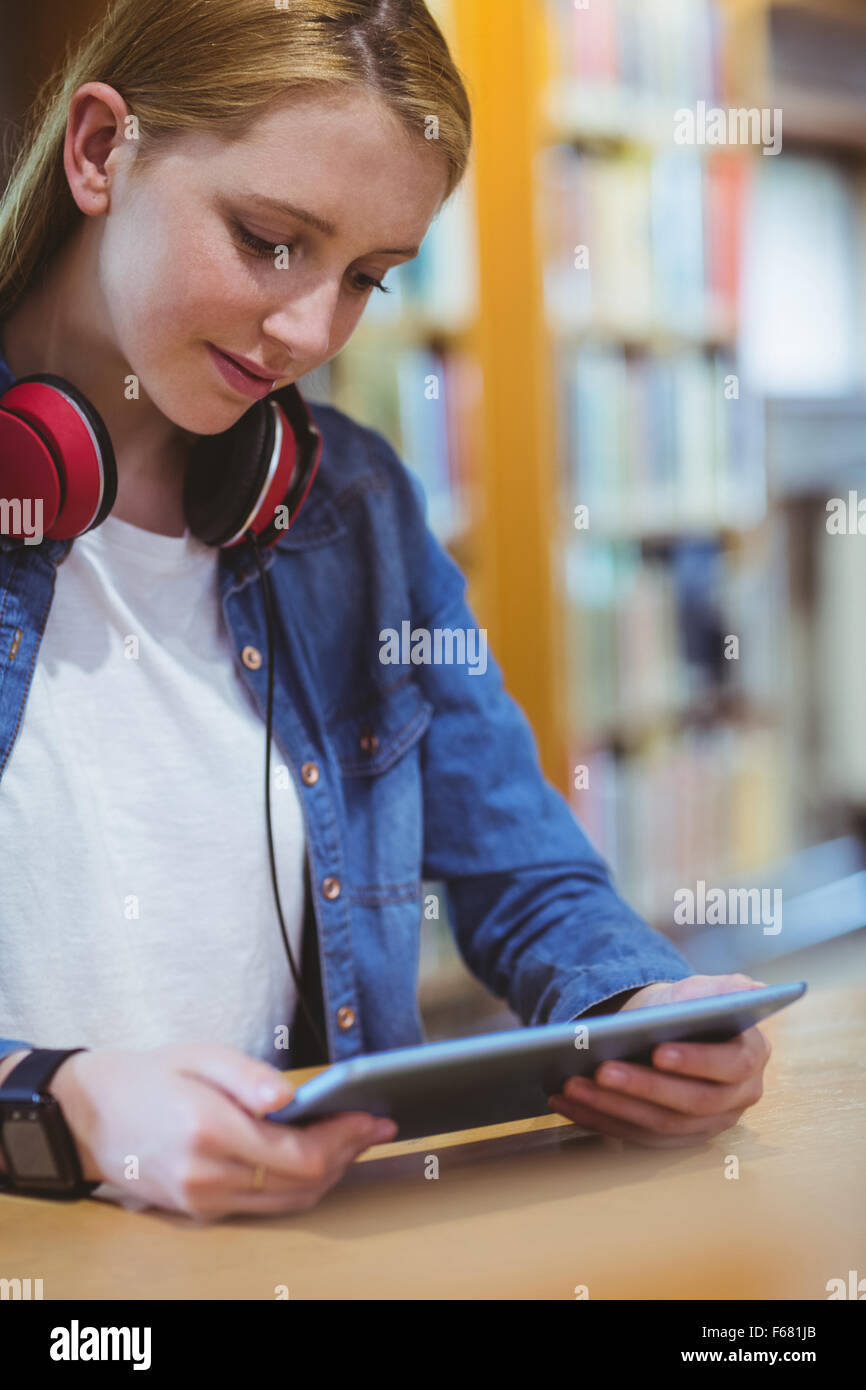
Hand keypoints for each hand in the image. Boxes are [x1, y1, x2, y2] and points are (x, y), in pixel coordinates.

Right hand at [46, 1044, 396, 1218]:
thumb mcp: (200, 1056)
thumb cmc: (150, 1076)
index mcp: (210, 1130)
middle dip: (346, 1155)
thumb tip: (291, 1096)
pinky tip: (314, 1157)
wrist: (90, 1115)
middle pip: (300, 1184)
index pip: (298, 1154)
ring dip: (328, 1174)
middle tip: (374, 1126)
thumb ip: (248, 1075)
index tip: (374, 1117)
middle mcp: (207, 1174)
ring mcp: (202, 1199)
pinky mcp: (198, 1209)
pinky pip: (264, 1206)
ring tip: (353, 1140)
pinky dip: (297, 1185)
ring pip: (287, 1202)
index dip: (344, 1139)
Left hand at [548, 973, 771, 1147]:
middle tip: (601, 1069)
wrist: (665, 1027)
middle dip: (642, 1086)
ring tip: (573, 1084)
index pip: (730, 1066)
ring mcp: (706, 1126)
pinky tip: (566, 1102)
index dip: (695, 1061)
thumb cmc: (685, 1007)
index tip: (657, 1051)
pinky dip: (598, 1120)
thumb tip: (755, 990)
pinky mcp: (673, 1140)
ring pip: (659, 1125)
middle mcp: (736, 1099)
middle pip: (690, 1102)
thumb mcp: (703, 990)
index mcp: (750, 1058)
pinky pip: (635, 1138)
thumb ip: (726, 990)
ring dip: (612, 1107)